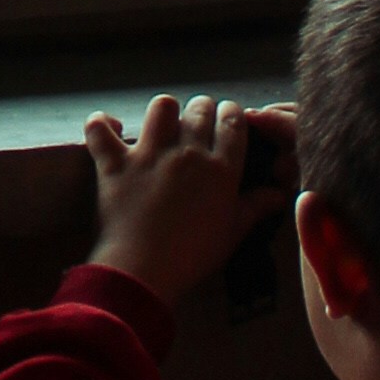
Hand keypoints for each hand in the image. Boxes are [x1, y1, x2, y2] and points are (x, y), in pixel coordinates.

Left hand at [84, 91, 291, 310]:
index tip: (227, 120)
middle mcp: (187, 152)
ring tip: (161, 127)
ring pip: (161, 107)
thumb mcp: (232, 233)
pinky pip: (100, 129)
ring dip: (163, 113)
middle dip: (202, 111)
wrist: (144, 271)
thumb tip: (279, 193)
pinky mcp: (115, 162)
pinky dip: (100, 124)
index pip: (233, 121)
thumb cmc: (193, 256)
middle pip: (200, 109)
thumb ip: (255, 207)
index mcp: (220, 168)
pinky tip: (107, 128)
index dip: (231, 115)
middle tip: (197, 126)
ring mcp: (149, 154)